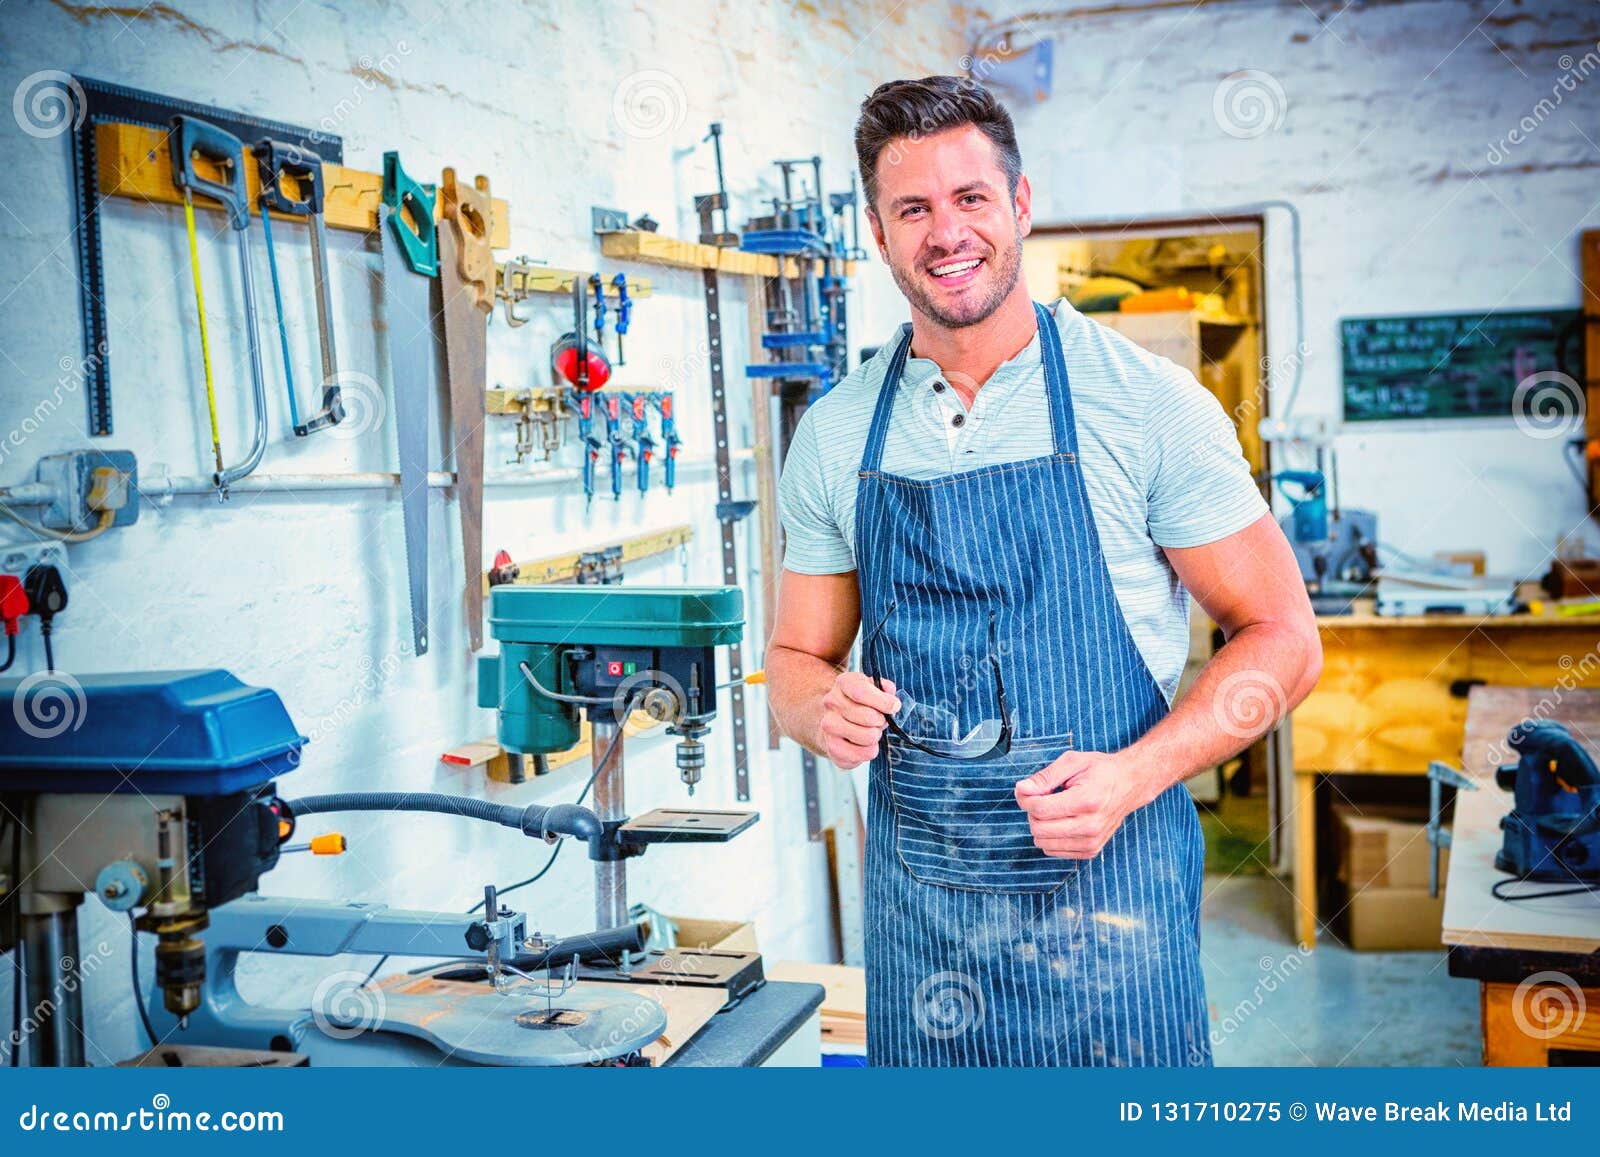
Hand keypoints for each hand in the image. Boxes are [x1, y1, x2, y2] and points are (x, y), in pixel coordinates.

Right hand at [818, 672, 900, 769]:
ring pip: (868, 736)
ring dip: (876, 735)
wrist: (838, 722)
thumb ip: (885, 688)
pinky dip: (870, 750)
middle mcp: (831, 703)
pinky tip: (864, 743)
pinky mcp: (832, 748)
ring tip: (870, 731)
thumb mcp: (874, 689)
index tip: (895, 706)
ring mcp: (828, 726)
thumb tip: (889, 692)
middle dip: (881, 720)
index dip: (882, 701)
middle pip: (868, 717)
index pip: (861, 692)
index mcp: (843, 683)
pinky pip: (864, 754)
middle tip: (879, 720)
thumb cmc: (861, 704)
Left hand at [1014, 750, 1147, 858]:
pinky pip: (1053, 851)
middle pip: (1039, 828)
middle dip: (1032, 811)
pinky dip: (1050, 836)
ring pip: (1043, 843)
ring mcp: (1092, 841)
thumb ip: (1044, 777)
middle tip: (1042, 796)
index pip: (1040, 809)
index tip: (1027, 789)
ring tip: (1054, 808)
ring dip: (1040, 825)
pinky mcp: (1091, 851)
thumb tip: (1022, 789)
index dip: (1025, 798)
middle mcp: (1090, 826)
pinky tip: (1061, 821)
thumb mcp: (1072, 762)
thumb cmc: (1101, 771)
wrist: (1130, 784)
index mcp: (1086, 801)